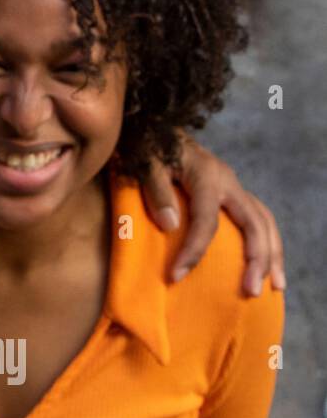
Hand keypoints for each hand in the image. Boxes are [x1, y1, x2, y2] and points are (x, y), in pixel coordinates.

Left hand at [141, 137, 284, 295]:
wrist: (152, 126)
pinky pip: (257, 219)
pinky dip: (266, 243)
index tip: (176, 276)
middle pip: (254, 223)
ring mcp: (233, 186)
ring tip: (275, 286)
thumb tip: (171, 225)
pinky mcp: (231, 192)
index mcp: (206, 175)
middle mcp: (227, 181)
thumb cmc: (145, 145)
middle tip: (251, 291)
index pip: (207, 221)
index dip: (194, 250)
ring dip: (272, 255)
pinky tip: (266, 264)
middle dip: (257, 259)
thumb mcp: (143, 164)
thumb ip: (156, 191)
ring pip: (264, 222)